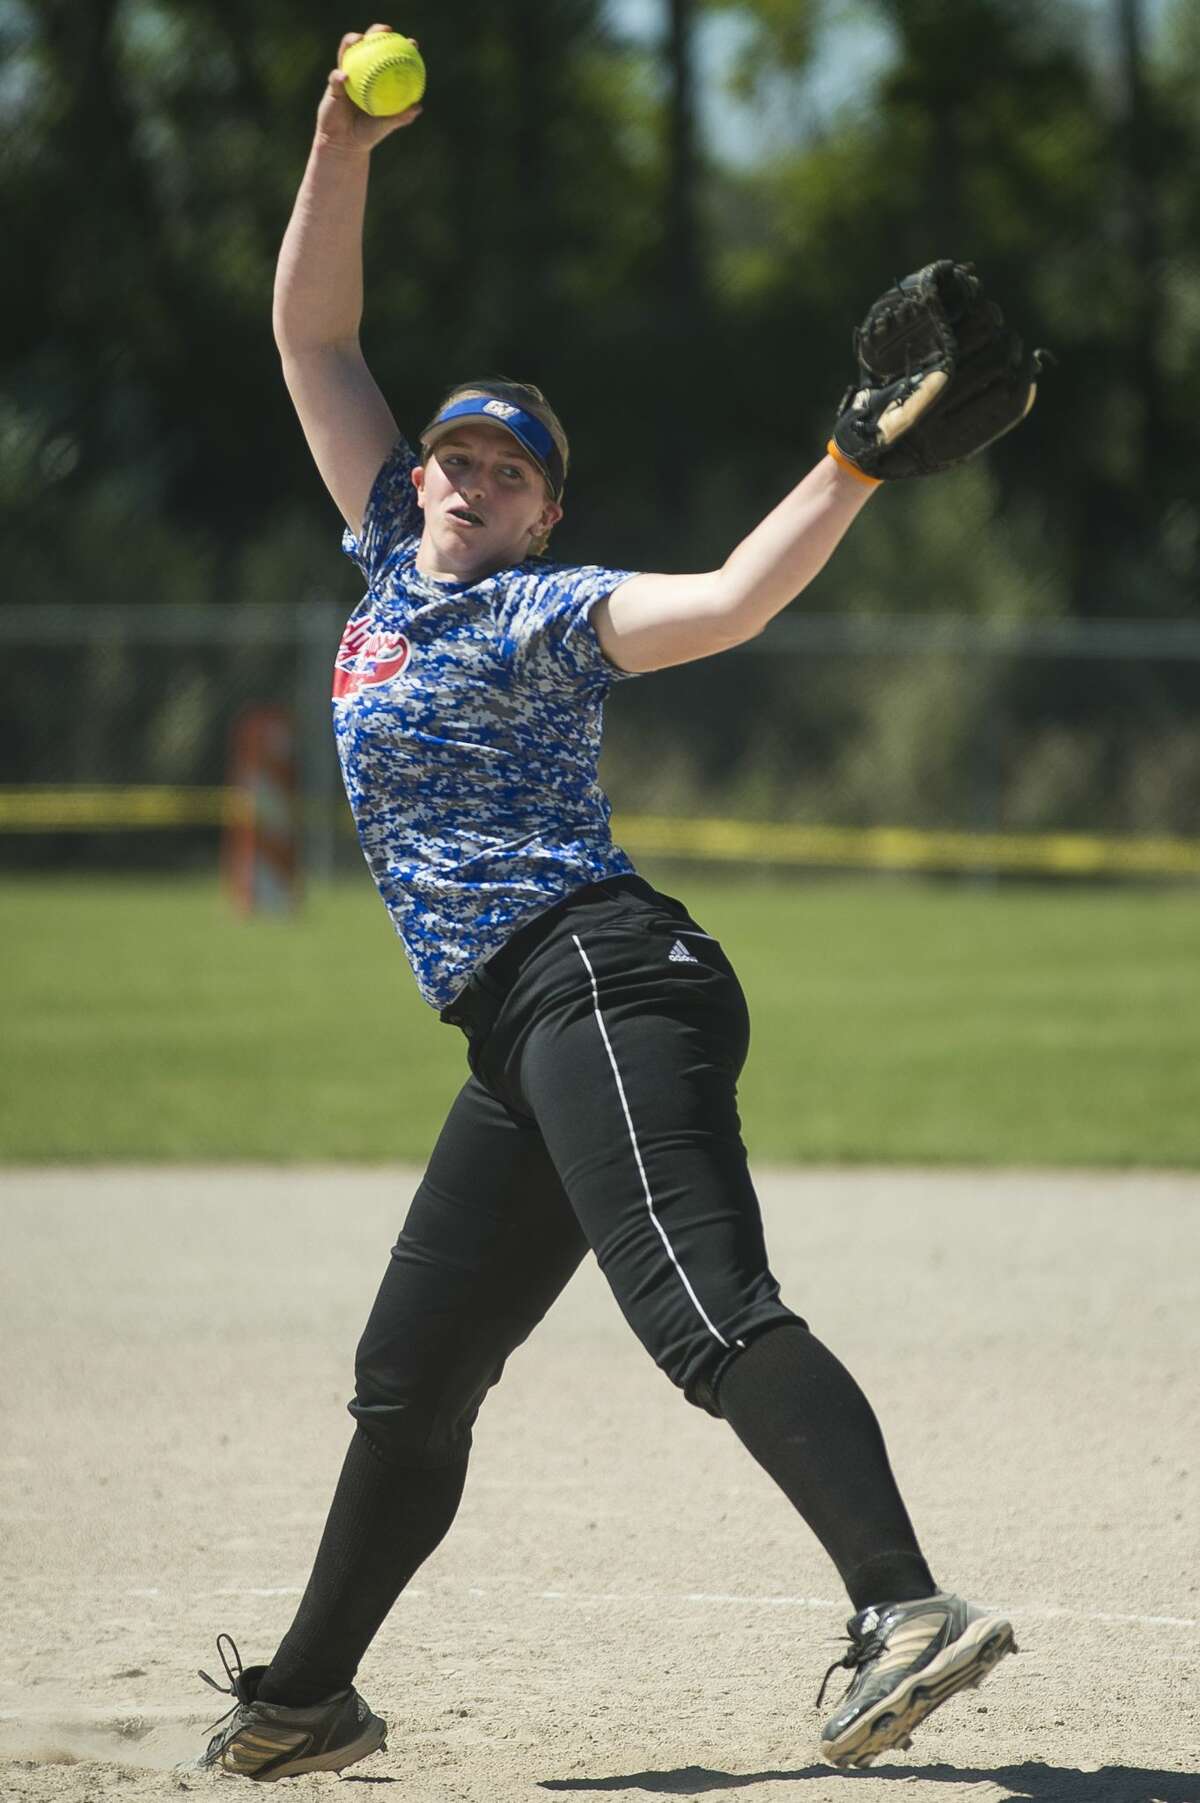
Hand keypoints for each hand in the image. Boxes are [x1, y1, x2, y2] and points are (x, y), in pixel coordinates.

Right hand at [316, 25, 422, 151]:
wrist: (344, 144)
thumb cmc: (367, 135)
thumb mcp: (386, 126)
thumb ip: (401, 117)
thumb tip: (418, 106)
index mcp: (376, 79)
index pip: (389, 57)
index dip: (401, 47)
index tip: (412, 43)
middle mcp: (361, 72)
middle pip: (368, 45)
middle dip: (376, 32)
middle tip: (385, 30)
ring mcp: (346, 76)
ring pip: (347, 53)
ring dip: (352, 42)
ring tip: (358, 39)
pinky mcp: (333, 86)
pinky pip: (335, 78)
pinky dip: (340, 77)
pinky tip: (345, 77)